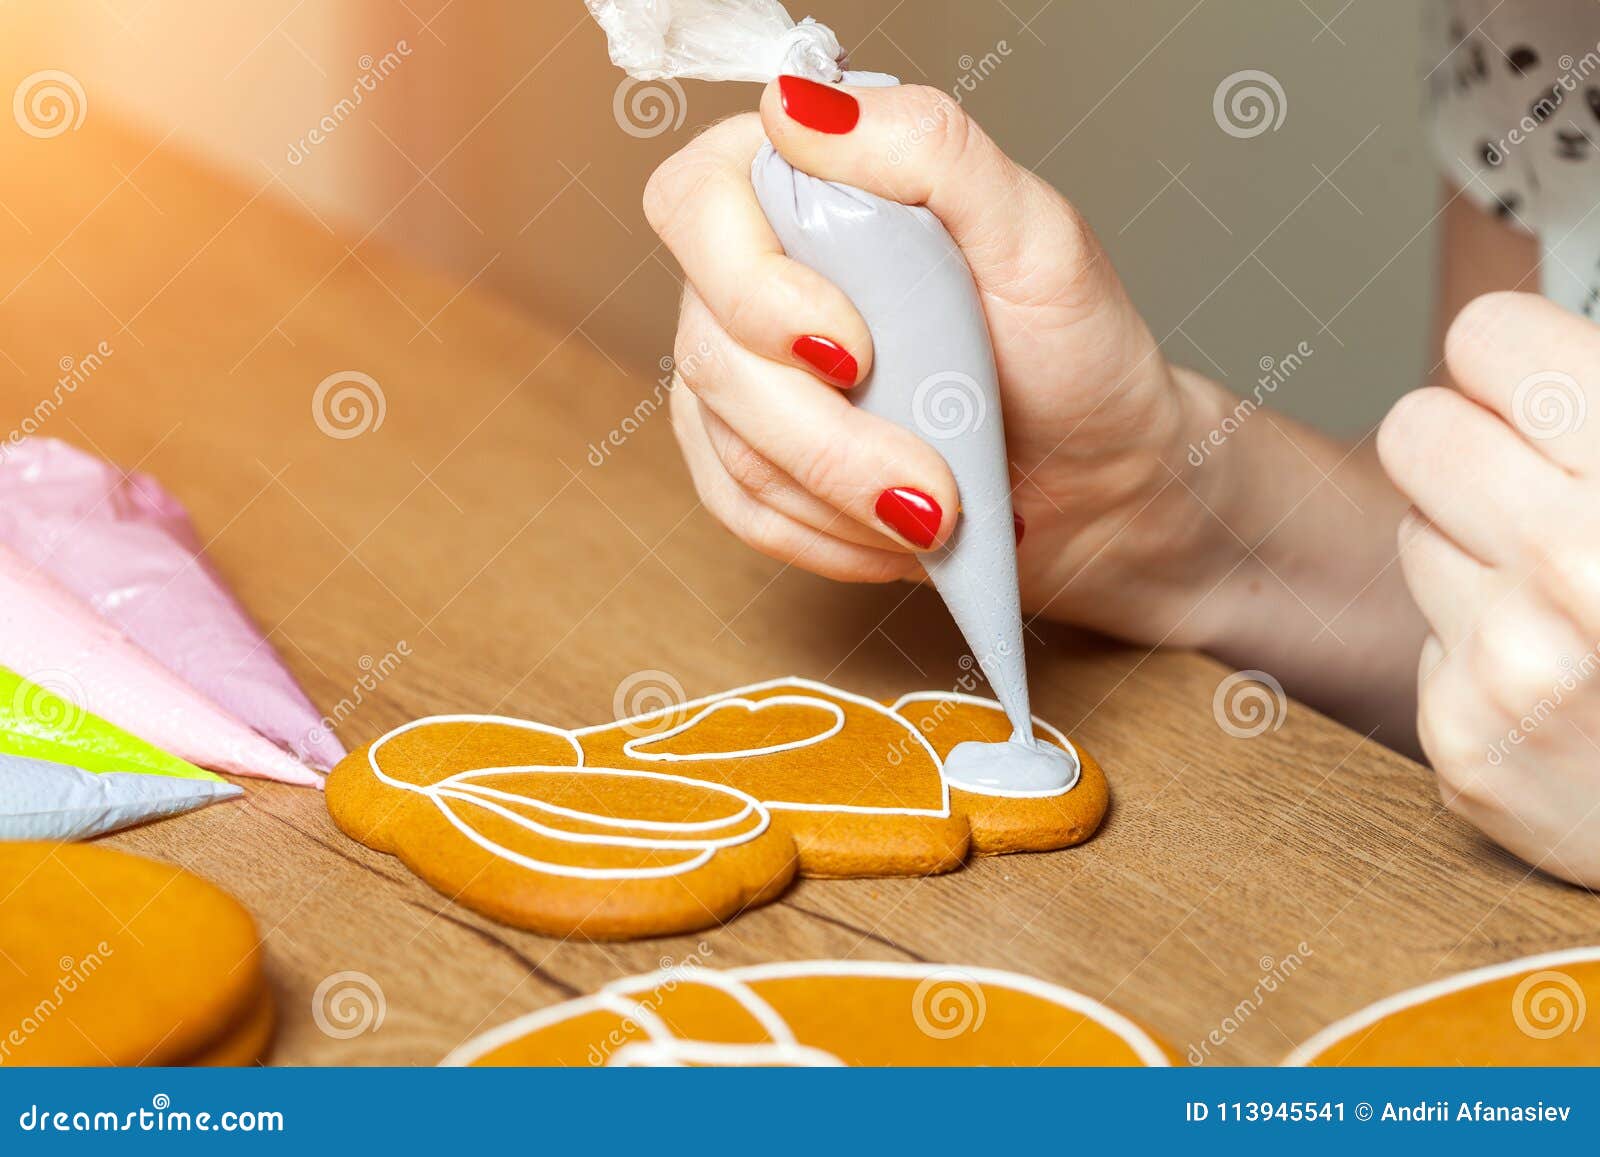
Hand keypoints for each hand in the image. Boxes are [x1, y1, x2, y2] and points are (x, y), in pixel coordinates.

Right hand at [645, 78, 1229, 640]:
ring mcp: (745, 372)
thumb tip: (798, 107)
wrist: (1099, 478)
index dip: (751, 286)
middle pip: (712, 348)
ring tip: (937, 508)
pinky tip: (891, 531)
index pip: (699, 205)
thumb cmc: (1076, 354)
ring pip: (727, 440)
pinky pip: (738, 507)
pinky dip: (822, 536)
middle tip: (931, 483)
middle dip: (824, 438)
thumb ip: (930, 150)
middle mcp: (757, 273)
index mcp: (809, 185)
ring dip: (838, 495)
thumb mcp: (1035, 236)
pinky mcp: (750, 459)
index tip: (854, 348)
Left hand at [1379, 291, 1599, 886]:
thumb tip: (1504, 338)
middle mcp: (1580, 560)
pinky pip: (1426, 639)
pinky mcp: (1466, 738)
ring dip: (1475, 553)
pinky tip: (1562, 680)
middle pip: (1415, 427)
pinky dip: (1479, 650)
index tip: (1537, 398)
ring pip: (1411, 531)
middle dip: (1470, 452)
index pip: (1484, 335)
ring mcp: (1514, 659)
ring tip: (1573, 602)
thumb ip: (1591, 399)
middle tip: (1540, 493)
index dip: (1512, 364)